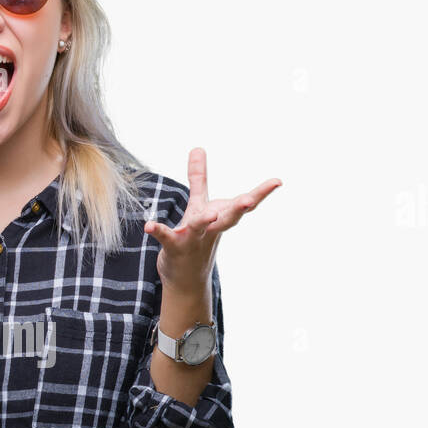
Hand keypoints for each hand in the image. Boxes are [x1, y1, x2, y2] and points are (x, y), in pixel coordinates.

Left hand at [145, 148, 280, 289]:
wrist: (186, 280)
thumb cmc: (196, 238)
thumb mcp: (198, 205)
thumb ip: (199, 178)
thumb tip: (198, 147)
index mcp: (221, 217)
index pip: (244, 204)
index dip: (262, 193)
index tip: (278, 182)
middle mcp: (211, 229)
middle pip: (229, 218)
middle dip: (240, 208)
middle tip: (249, 200)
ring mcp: (193, 239)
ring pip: (200, 228)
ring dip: (205, 221)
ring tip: (210, 213)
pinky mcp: (174, 247)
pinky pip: (167, 238)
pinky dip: (158, 231)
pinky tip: (149, 226)